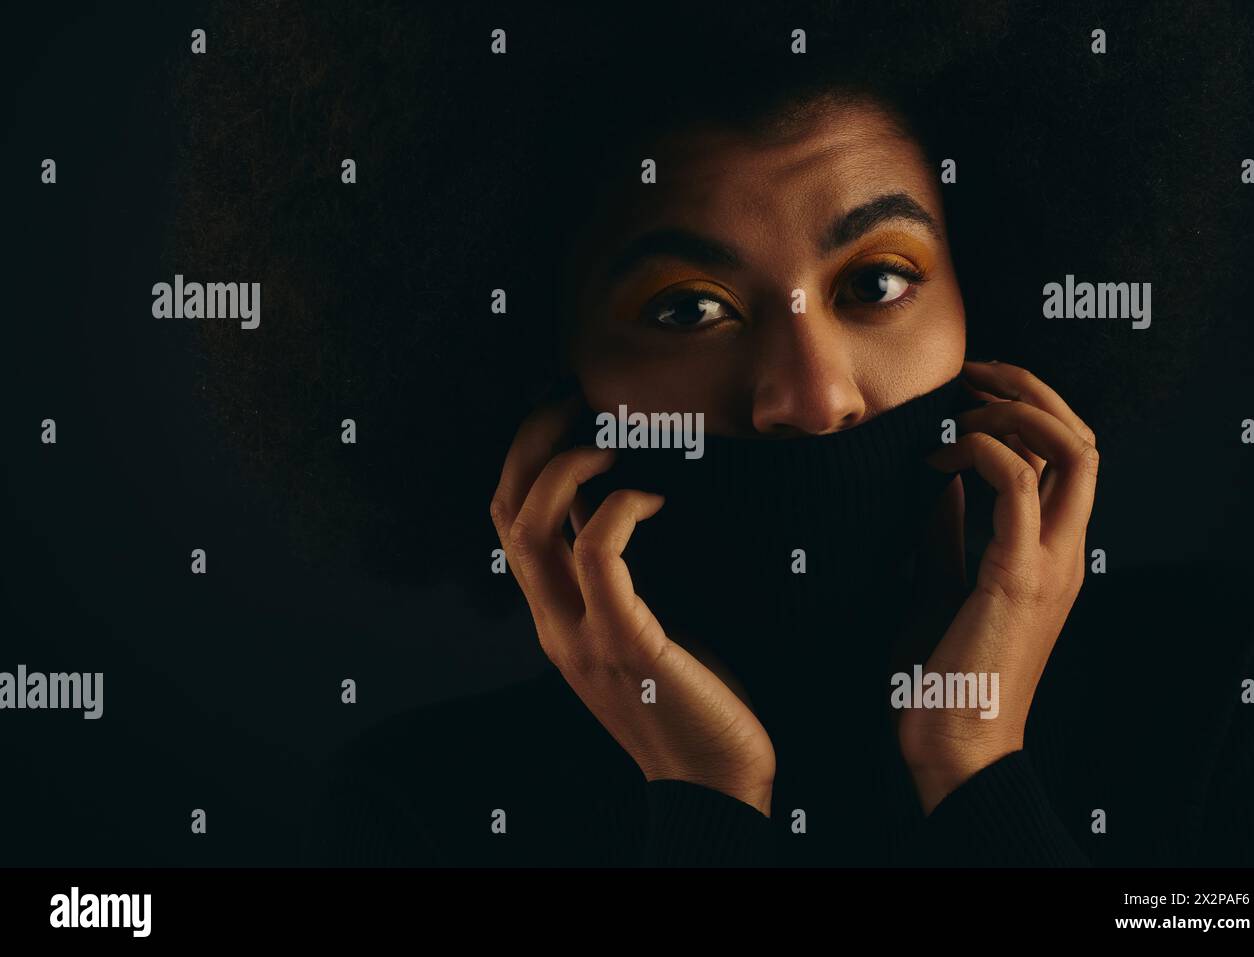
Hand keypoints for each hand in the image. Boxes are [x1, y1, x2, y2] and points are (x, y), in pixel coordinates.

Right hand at [489, 396, 776, 815]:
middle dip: (530, 441)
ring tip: (608, 440)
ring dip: (565, 467)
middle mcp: (552, 623)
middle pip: (505, 511)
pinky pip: (598, 555)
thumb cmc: (692, 698)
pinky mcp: (624, 645)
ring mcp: (580, 636)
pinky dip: (619, 509)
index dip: (525, 454)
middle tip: (572, 399)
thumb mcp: (640, 623)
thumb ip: (616, 573)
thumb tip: (616, 501)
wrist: (714, 785)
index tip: (564, 409)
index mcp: (554, 615)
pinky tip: (655, 499)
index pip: (508, 520)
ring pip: (532, 527)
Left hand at [897, 361, 1099, 813]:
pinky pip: (1020, 488)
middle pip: (1081, 439)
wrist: (952, 743)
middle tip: (974, 373)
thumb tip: (940, 480)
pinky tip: (947, 454)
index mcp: (1051, 552)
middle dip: (1031, 390)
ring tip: (960, 413)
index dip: (1028, 408)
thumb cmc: (943, 672)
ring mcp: (1049, 563)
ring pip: (1070, 450)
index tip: (969, 394)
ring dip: (1014, 412)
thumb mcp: (941, 583)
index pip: (1069, 456)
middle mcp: (1064, 551)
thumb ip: (949, 533)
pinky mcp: (1017, 578)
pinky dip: (988, 451)